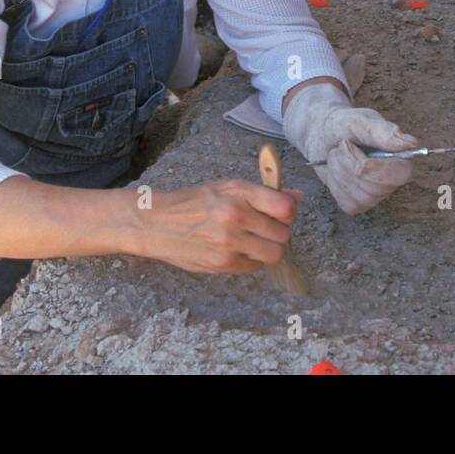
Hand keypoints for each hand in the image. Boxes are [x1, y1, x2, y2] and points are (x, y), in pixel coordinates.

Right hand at [142, 180, 300, 273]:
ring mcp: (229, 243)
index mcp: (238, 193)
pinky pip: (254, 266)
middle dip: (279, 231)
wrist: (157, 223)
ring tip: (255, 240)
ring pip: (274, 253)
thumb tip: (297, 198)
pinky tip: (238, 249)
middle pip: (283, 234)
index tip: (283, 213)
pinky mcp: (222, 264)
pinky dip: (252, 259)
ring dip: (269, 248)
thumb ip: (263, 194)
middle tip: (265, 228)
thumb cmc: (194, 202)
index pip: (284, 208)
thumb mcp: (227, 187)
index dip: (289, 212)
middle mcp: (235, 217)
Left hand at [282, 82, 418, 213]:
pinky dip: (334, 184)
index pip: (401, 174)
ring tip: (337, 155)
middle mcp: (390, 178)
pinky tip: (335, 170)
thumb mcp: (359, 121)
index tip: (351, 145)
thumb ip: (384, 131)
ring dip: (339, 171)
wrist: (319, 133)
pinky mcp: (356, 204)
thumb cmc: (342, 125)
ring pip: (359, 196)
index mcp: (398, 156)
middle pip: (374, 187)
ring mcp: (374, 195)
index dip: (375, 166)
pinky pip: (346, 202)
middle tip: (342, 144)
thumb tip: (412, 144)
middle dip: (349, 164)